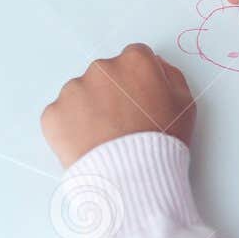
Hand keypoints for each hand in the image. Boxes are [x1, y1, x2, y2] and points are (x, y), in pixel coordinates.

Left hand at [41, 44, 195, 168]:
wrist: (131, 177)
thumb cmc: (161, 143)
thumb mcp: (185, 106)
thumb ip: (171, 77)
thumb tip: (157, 66)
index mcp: (135, 62)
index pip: (134, 59)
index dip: (138, 82)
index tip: (139, 101)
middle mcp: (101, 68)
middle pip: (106, 75)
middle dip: (112, 94)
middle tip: (122, 125)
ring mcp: (73, 90)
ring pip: (81, 94)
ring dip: (90, 111)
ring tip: (104, 139)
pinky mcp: (53, 113)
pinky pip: (61, 116)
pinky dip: (70, 129)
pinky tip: (88, 145)